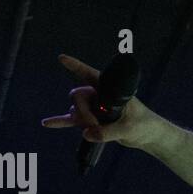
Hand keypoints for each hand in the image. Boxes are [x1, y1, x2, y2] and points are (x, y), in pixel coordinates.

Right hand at [40, 53, 163, 149]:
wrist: (146, 135)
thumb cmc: (142, 125)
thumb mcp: (128, 129)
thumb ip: (108, 132)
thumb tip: (86, 134)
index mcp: (109, 88)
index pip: (90, 74)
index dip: (76, 66)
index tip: (62, 58)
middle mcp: (99, 95)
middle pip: (78, 96)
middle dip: (83, 112)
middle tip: (96, 124)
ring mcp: (93, 108)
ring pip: (76, 110)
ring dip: (82, 121)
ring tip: (97, 130)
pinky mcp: (91, 122)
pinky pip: (71, 121)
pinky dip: (60, 121)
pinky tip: (46, 123)